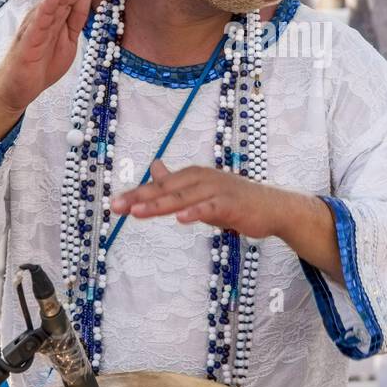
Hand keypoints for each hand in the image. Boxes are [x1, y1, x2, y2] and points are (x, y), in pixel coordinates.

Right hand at [0, 0, 95, 120]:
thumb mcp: (68, 37)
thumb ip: (76, 15)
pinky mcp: (29, 40)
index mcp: (54, 14)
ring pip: (53, 0)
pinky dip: (49, 6)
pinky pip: (40, 21)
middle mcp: (44, 14)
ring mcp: (35, 26)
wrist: (17, 89)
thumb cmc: (41, 62)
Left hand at [111, 160, 285, 239]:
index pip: (160, 185)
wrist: (271, 207)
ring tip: (138, 212)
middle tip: (117, 206)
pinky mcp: (231, 204)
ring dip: (160, 204)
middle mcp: (202, 178)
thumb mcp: (200, 190)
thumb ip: (176, 182)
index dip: (137, 194)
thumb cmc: (232, 200)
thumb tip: (153, 167)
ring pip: (183, 198)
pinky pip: (210, 208)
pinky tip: (181, 218)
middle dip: (140, 197)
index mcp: (192, 175)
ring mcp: (217, 190)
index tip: (114, 204)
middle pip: (167, 189)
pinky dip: (196, 212)